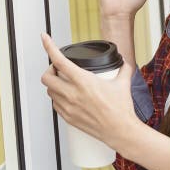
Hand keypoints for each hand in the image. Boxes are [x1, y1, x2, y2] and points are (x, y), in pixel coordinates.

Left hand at [40, 33, 139, 150]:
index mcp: (83, 81)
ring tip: (63, 83)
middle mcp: (72, 93)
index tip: (45, 38)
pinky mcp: (69, 118)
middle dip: (50, 70)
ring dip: (54, 84)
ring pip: (49, 91)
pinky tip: (67, 97)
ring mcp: (68, 107)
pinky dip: (58, 98)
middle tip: (58, 69)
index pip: (59, 60)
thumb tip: (124, 64)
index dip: (49, 46)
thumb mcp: (123, 84)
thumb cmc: (121, 110)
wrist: (120, 131)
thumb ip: (124, 70)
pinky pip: (55, 105)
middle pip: (47, 77)